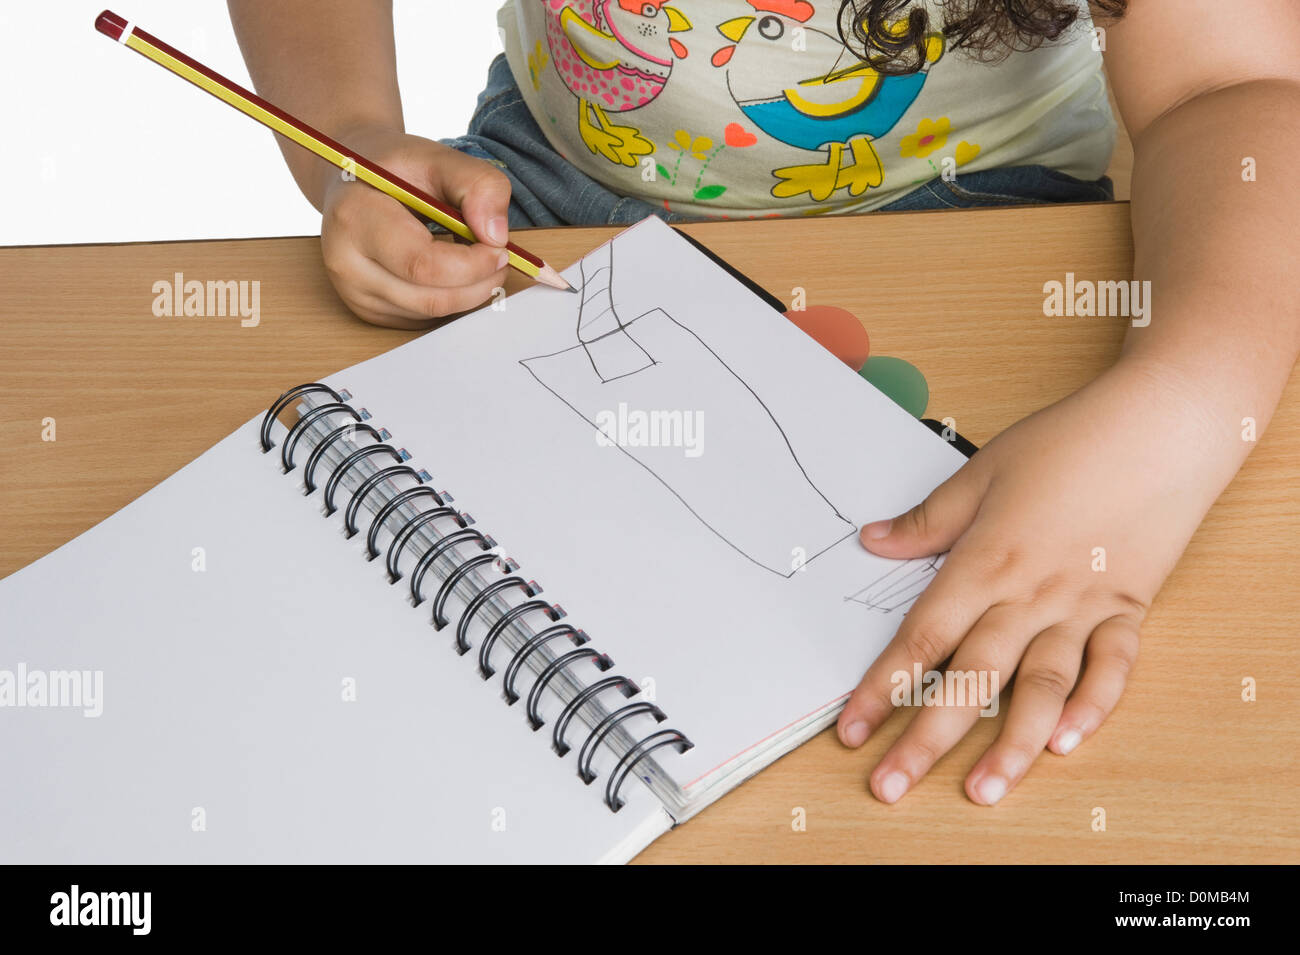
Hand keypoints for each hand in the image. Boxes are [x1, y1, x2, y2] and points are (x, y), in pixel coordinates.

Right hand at [318, 125, 512, 327]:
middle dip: (479, 284)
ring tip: (477, 260)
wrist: (353, 182)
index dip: (472, 265)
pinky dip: (450, 300)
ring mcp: (354, 293)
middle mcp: (346, 263)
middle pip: (430, 299)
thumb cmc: (393, 170)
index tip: (499, 249)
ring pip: (431, 315)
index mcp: (356, 218)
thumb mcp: (438, 156)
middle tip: (500, 259)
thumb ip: (477, 184)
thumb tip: (496, 236)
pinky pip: (424, 320)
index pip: (421, 265)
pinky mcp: (367, 311)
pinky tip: (450, 271)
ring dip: (469, 294)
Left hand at [836, 356, 1235, 804]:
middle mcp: (1030, 594)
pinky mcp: (1129, 609)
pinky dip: (1093, 707)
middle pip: (972, 678)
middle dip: (927, 737)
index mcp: (986, 562)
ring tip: (982, 789)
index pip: (923, 638)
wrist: (1158, 429)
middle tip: (891, 784)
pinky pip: (1113, 668)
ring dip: (1012, 744)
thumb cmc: (1069, 443)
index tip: (851, 728)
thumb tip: (873, 541)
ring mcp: (1083, 606)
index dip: (882, 688)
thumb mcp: (983, 473)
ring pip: (1041, 686)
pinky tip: (1066, 743)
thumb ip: (929, 521)